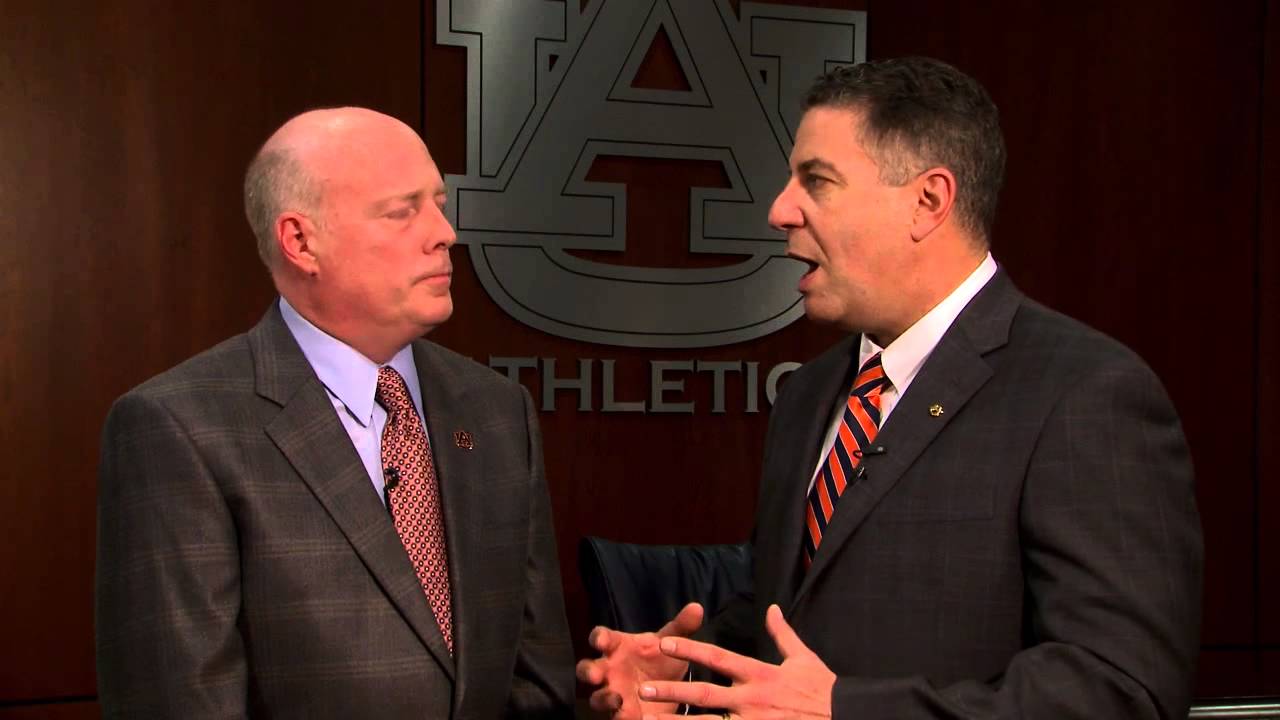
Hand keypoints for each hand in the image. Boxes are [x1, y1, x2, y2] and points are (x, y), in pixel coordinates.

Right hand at [576, 602, 704, 717]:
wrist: (670, 688)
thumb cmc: (661, 658)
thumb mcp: (671, 643)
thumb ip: (681, 627)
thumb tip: (697, 607)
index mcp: (617, 646)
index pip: (601, 637)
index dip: (598, 638)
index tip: (600, 641)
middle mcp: (609, 670)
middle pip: (587, 669)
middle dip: (589, 671)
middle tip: (595, 675)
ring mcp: (612, 693)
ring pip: (597, 698)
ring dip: (603, 699)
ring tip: (617, 699)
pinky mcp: (621, 713)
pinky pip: (615, 717)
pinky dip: (620, 717)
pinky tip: (629, 717)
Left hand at [638, 604, 834, 719]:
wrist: (845, 717)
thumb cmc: (823, 689)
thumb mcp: (803, 658)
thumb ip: (782, 634)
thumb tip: (772, 609)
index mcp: (759, 674)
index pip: (717, 657)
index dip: (689, 649)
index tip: (663, 642)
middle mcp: (751, 699)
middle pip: (704, 693)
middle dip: (672, 691)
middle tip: (643, 690)